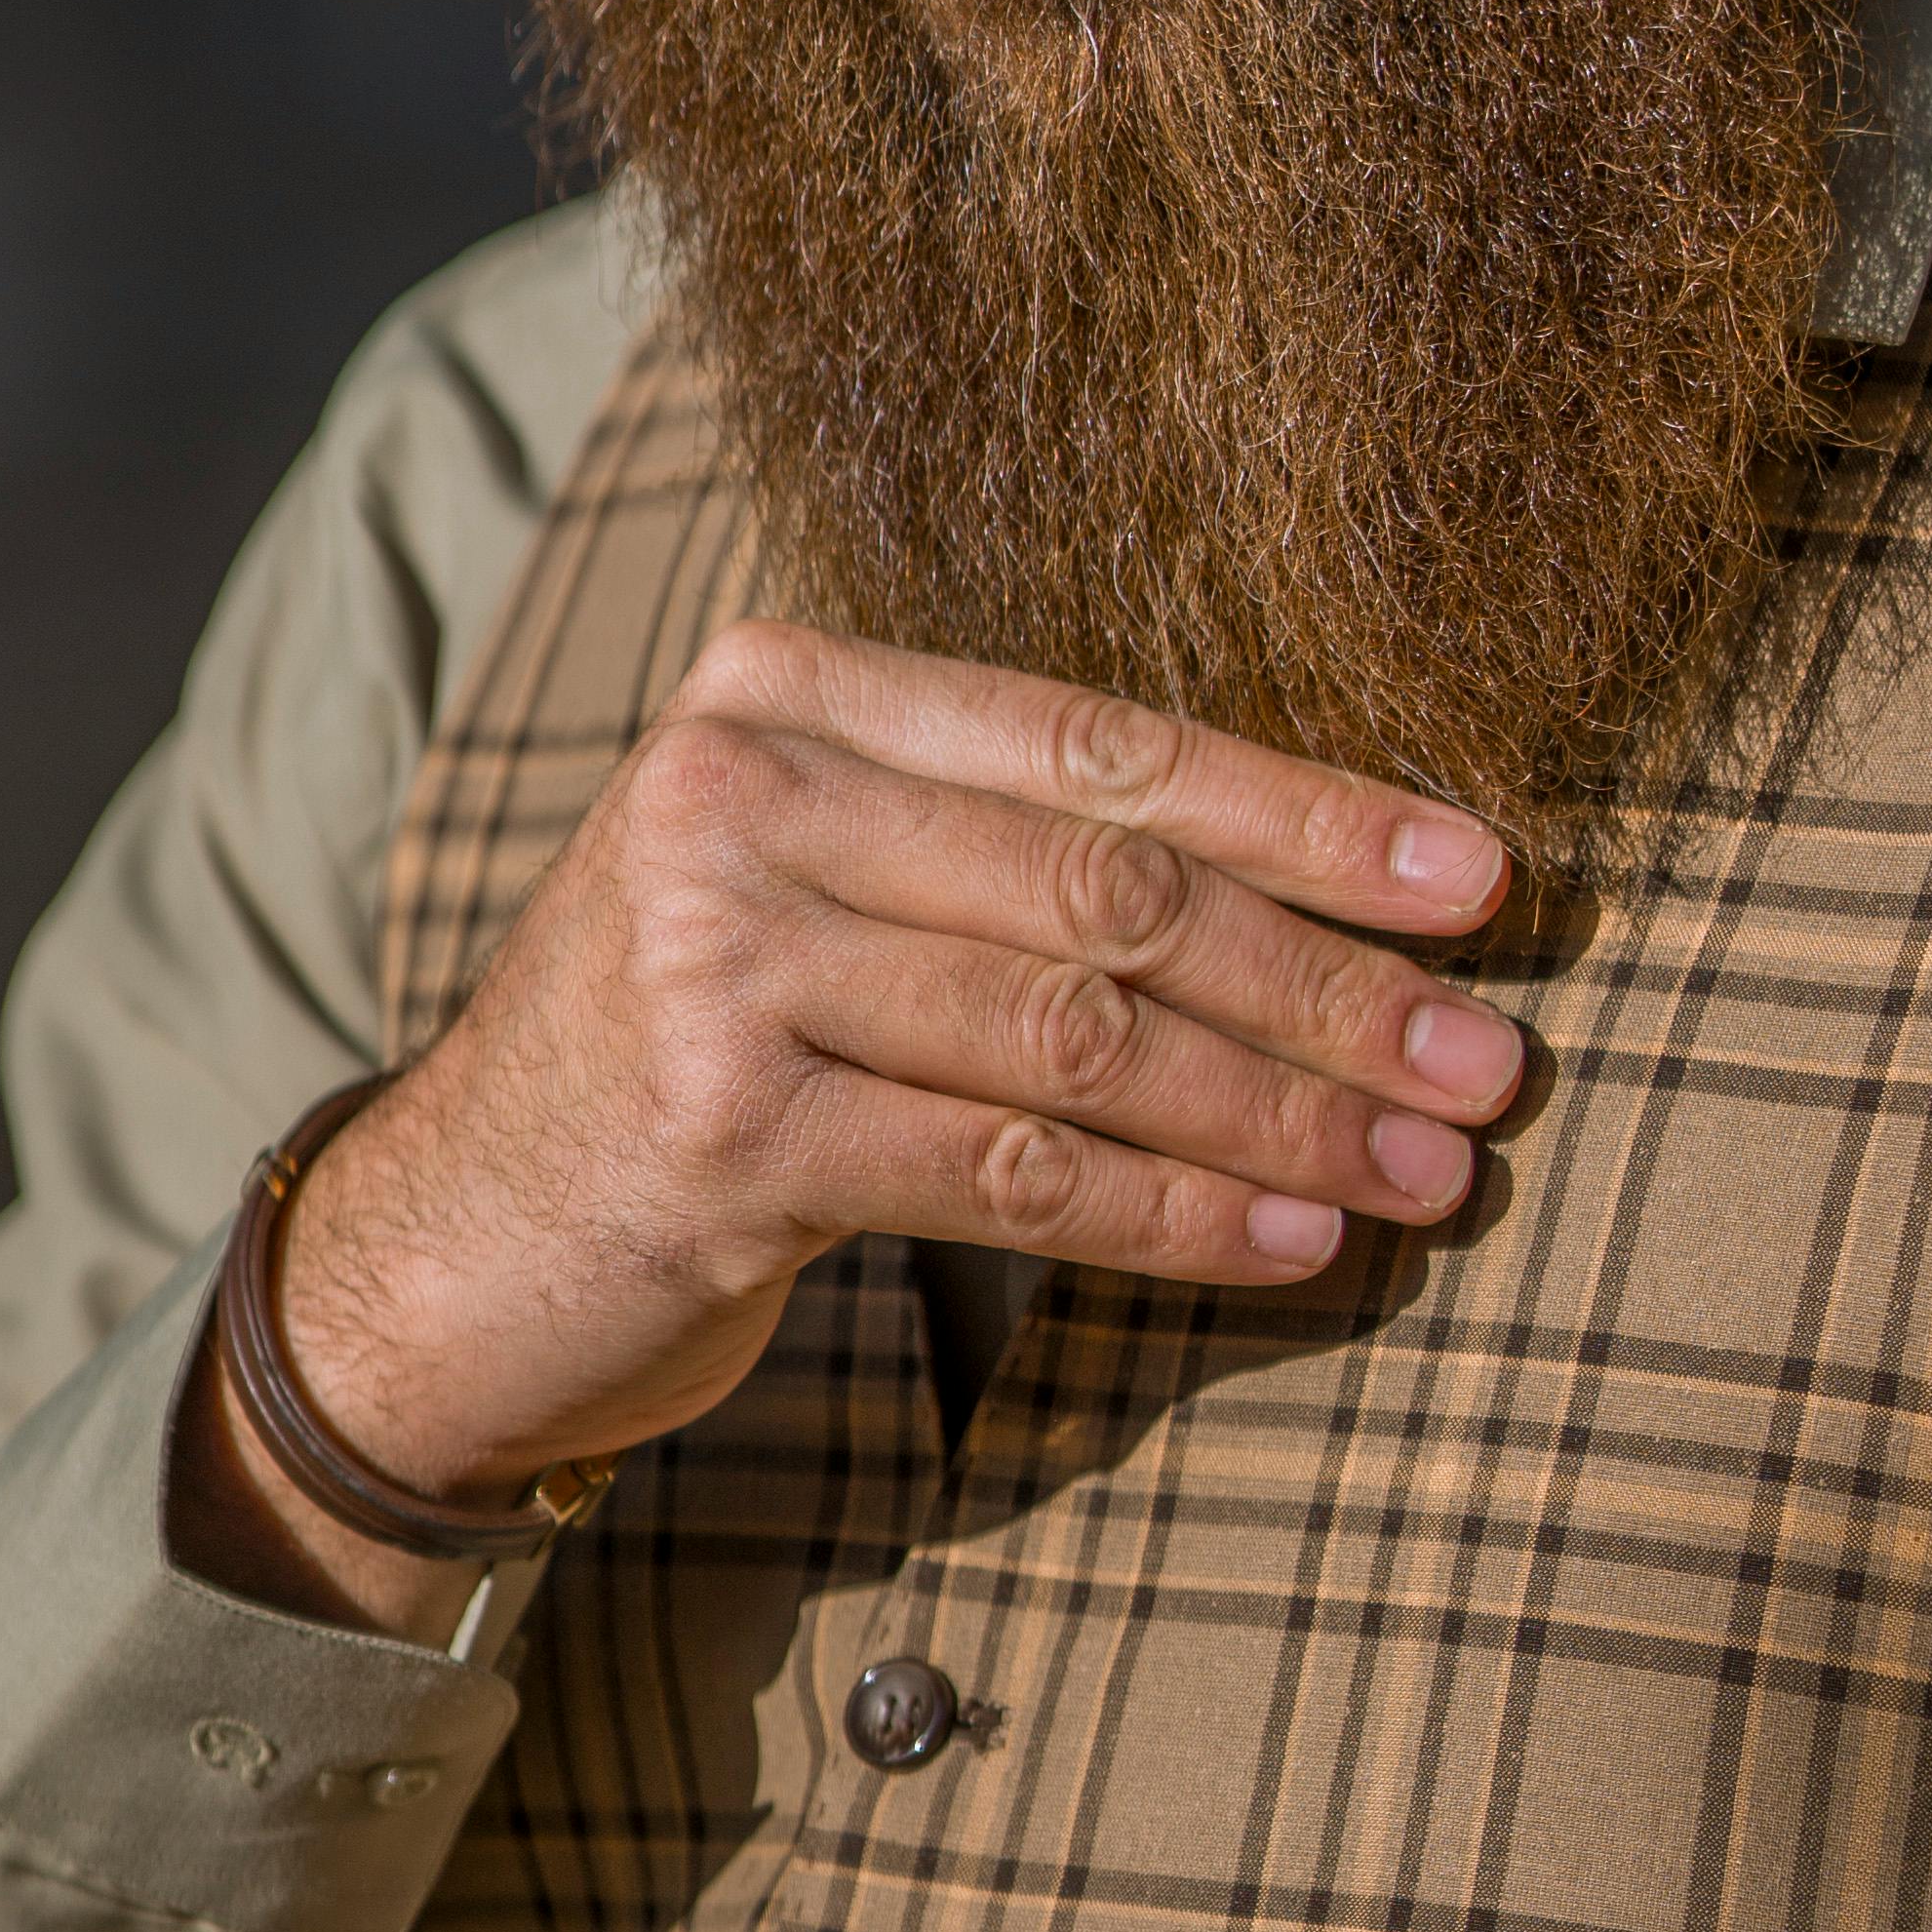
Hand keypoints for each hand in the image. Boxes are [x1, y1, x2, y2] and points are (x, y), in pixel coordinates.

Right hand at [175, 618, 1523, 1634]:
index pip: (1100, 741)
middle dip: (1329, 980)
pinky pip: (1015, 1171)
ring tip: (1430, 1166)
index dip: (1305, 810)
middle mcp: (739, 795)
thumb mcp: (813, 884)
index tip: (1477, 875)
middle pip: (1109, 888)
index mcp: (784, 688)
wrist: (441, 1240)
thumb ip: (1001, 846)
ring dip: (1285, 1115)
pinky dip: (1177, 1216)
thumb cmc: (690, 1048)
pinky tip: (1295, 1242)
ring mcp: (716, 960)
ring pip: (1082, 1036)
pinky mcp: (723, 1134)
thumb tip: (1320, 887)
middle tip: (1490, 1054)